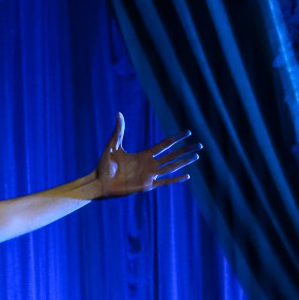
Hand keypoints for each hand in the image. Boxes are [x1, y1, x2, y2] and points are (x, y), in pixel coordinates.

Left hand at [85, 114, 200, 198]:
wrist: (98, 183)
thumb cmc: (104, 166)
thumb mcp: (112, 146)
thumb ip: (119, 131)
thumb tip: (119, 114)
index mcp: (143, 155)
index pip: (164, 145)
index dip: (176, 138)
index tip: (188, 133)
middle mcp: (149, 164)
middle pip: (172, 155)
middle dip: (185, 150)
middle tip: (200, 145)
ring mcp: (149, 175)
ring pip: (171, 167)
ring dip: (184, 162)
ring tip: (196, 156)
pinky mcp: (146, 185)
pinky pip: (164, 182)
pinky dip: (175, 179)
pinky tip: (187, 176)